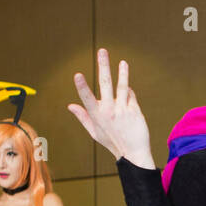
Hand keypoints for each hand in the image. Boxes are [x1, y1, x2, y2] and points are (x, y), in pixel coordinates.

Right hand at [68, 49, 153, 165]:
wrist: (133, 153)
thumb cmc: (112, 142)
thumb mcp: (94, 132)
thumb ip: (83, 117)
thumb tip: (70, 105)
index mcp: (97, 116)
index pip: (87, 98)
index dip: (82, 87)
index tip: (77, 75)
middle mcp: (110, 111)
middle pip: (106, 84)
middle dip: (103, 66)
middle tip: (102, 51)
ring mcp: (123, 110)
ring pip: (122, 87)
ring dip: (123, 73)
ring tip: (123, 63)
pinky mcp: (135, 110)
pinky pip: (130, 95)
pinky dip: (128, 91)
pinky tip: (127, 90)